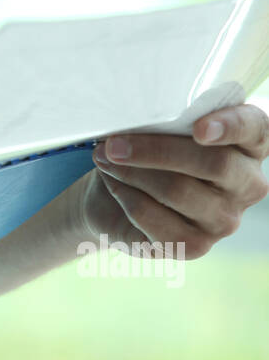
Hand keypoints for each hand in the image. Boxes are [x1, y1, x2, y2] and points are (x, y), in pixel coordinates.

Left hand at [69, 105, 268, 259]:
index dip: (232, 126)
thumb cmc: (149, 151)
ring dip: (131, 172)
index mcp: (250, 145)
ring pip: (177, 190)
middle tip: (113, 143)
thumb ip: (168, 118)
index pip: (254, 128)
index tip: (200, 128)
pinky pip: (153, 216)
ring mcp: (226, 220)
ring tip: (105, 158)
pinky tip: (115, 185)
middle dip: (156, 150)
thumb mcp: (162, 127)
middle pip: (213, 163)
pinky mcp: (196, 246)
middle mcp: (248, 184)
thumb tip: (143, 114)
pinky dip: (125, 195)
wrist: (119, 195)